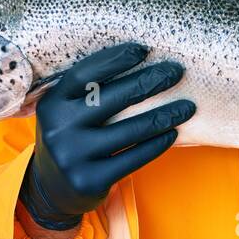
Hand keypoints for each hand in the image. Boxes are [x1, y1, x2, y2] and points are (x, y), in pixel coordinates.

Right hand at [21, 42, 195, 230]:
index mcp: (52, 104)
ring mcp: (73, 157)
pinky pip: (133, 158)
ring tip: (187, 107)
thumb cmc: (70, 137)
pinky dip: (156, 144)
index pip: (85, 74)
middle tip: (176, 72)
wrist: (51, 190)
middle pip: (112, 98)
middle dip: (149, 82)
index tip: (143, 49)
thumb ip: (87, 91)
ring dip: (164, 116)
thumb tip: (137, 58)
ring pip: (129, 131)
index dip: (114, 59)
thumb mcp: (65, 112)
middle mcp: (59, 129)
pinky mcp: (90, 181)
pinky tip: (172, 133)